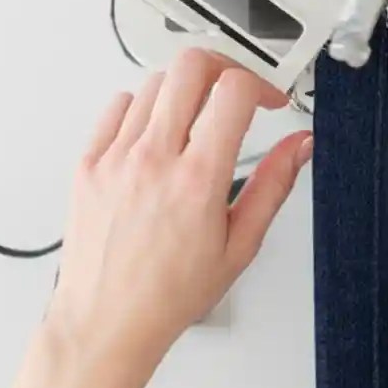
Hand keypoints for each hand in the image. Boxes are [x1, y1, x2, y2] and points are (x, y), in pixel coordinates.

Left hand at [47, 49, 312, 370]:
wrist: (107, 321)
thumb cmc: (169, 294)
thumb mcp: (239, 246)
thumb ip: (273, 186)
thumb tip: (299, 146)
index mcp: (197, 180)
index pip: (234, 92)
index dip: (262, 84)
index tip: (269, 100)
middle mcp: (154, 160)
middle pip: (191, 66)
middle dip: (224, 67)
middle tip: (235, 89)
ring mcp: (116, 157)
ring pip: (155, 82)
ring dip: (185, 91)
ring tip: (195, 121)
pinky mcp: (89, 163)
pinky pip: (117, 107)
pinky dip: (143, 108)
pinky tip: (155, 134)